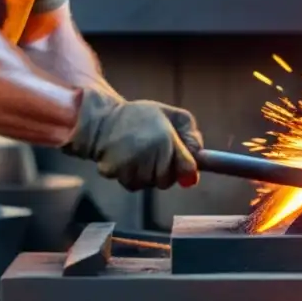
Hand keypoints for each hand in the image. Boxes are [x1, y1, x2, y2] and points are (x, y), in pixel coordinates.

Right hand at [63, 90, 203, 190]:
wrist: (103, 120)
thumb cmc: (140, 116)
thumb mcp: (171, 114)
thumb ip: (190, 133)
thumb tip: (198, 156)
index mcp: (166, 139)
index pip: (187, 169)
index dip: (187, 169)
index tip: (184, 166)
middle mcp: (150, 155)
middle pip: (168, 181)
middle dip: (165, 170)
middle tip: (155, 152)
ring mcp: (133, 167)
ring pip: (151, 185)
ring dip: (148, 174)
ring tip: (140, 153)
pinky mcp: (117, 174)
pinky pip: (134, 185)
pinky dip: (133, 176)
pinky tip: (128, 159)